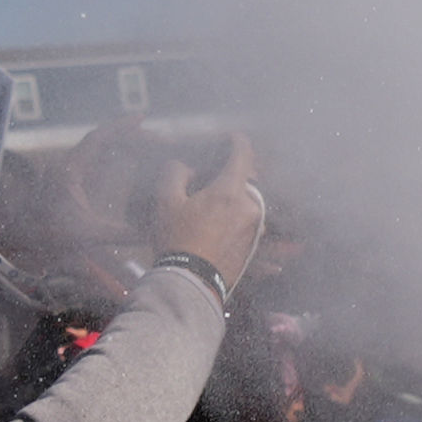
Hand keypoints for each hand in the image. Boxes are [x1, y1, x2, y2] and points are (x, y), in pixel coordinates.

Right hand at [153, 133, 269, 286]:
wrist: (191, 283)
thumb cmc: (177, 241)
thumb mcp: (165, 200)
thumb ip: (175, 172)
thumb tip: (185, 167)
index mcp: (231, 191)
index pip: (243, 153)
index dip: (236, 140)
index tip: (230, 137)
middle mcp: (251, 207)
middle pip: (245, 178)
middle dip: (229, 172)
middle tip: (208, 175)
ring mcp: (255, 227)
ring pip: (246, 199)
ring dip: (231, 195)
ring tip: (207, 203)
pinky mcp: (253, 244)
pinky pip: (246, 219)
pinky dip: (234, 214)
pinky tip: (213, 223)